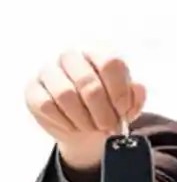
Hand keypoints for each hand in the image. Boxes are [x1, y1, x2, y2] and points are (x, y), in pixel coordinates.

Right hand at [25, 51, 146, 171]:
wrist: (87, 128)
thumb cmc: (110, 109)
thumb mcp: (129, 104)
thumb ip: (136, 95)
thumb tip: (137, 88)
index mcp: (98, 53)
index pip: (110, 63)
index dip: (119, 91)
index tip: (124, 112)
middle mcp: (71, 57)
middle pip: (88, 82)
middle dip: (102, 112)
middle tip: (109, 126)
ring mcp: (49, 71)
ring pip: (66, 95)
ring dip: (84, 119)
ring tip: (93, 127)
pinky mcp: (33, 90)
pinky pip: (47, 106)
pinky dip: (66, 122)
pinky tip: (75, 126)